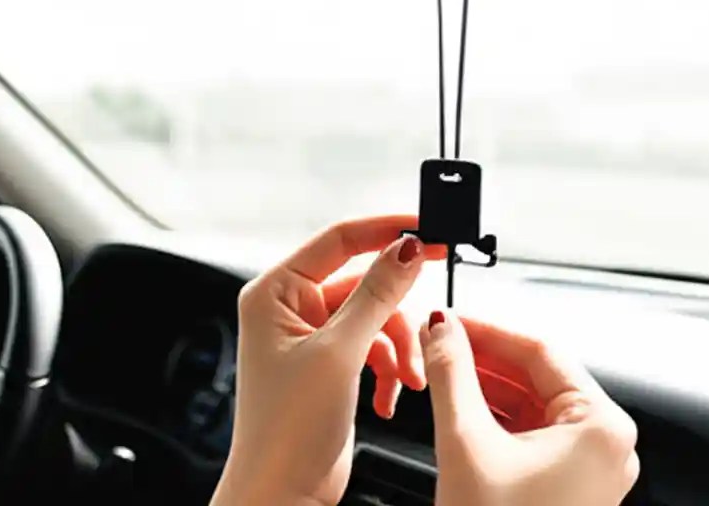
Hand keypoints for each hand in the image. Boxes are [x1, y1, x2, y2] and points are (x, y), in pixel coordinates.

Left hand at [210, 216, 443, 505]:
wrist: (281, 495)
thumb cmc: (285, 431)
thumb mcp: (339, 352)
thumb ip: (377, 294)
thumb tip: (406, 248)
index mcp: (275, 292)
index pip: (339, 240)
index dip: (387, 230)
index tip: (429, 229)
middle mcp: (290, 309)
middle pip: (367, 283)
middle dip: (399, 316)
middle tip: (434, 323)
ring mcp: (312, 338)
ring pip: (378, 319)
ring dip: (400, 350)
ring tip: (408, 380)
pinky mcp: (331, 365)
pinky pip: (376, 348)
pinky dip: (390, 369)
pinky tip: (391, 395)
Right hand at [422, 312, 639, 505]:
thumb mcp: (467, 443)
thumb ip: (453, 375)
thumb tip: (442, 330)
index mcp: (601, 426)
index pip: (541, 350)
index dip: (489, 330)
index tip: (451, 319)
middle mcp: (607, 444)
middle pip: (540, 376)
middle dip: (486, 359)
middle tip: (441, 342)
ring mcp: (592, 469)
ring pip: (536, 405)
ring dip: (490, 387)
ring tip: (445, 371)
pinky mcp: (572, 487)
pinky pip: (535, 435)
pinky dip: (500, 418)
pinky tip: (464, 407)